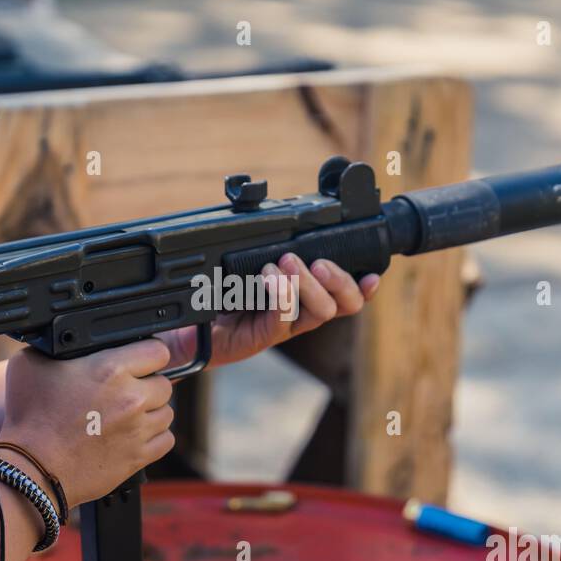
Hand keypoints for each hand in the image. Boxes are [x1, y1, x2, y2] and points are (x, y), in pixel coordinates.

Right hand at [0, 340, 174, 504]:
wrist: (30, 467)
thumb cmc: (28, 416)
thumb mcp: (31, 362)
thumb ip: (60, 347)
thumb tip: (70, 342)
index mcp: (110, 368)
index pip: (158, 350)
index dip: (148, 354)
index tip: (138, 361)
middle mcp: (131, 397)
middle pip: (164, 383)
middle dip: (147, 385)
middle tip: (124, 392)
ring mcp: (138, 429)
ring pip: (167, 413)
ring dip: (151, 413)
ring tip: (127, 416)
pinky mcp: (138, 456)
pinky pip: (165, 440)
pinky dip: (153, 438)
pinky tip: (133, 436)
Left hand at [158, 254, 378, 368]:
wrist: (188, 323)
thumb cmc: (219, 291)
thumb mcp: (249, 262)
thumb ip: (271, 248)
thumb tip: (286, 223)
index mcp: (306, 294)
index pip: (347, 294)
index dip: (363, 287)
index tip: (372, 275)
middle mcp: (301, 312)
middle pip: (344, 304)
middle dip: (339, 280)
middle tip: (319, 262)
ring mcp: (284, 326)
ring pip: (319, 312)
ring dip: (307, 284)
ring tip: (283, 265)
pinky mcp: (263, 337)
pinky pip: (283, 320)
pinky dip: (281, 297)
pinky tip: (270, 280)